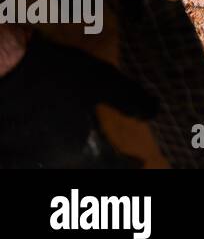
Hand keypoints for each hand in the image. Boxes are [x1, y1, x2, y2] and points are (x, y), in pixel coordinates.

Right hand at [0, 30, 155, 167]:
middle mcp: (55, 161)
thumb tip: (154, 113)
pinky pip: (30, 164)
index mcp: (82, 149)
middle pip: (86, 171)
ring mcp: (27, 159)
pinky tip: (52, 152)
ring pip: (58, 168)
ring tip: (88, 157)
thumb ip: (131, 100)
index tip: (140, 163)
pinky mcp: (9, 151)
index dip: (129, 164)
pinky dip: (48, 160)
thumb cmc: (57, 74)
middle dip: (104, 167)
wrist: (5, 68)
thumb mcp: (103, 81)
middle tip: (115, 163)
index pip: (113, 165)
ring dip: (77, 164)